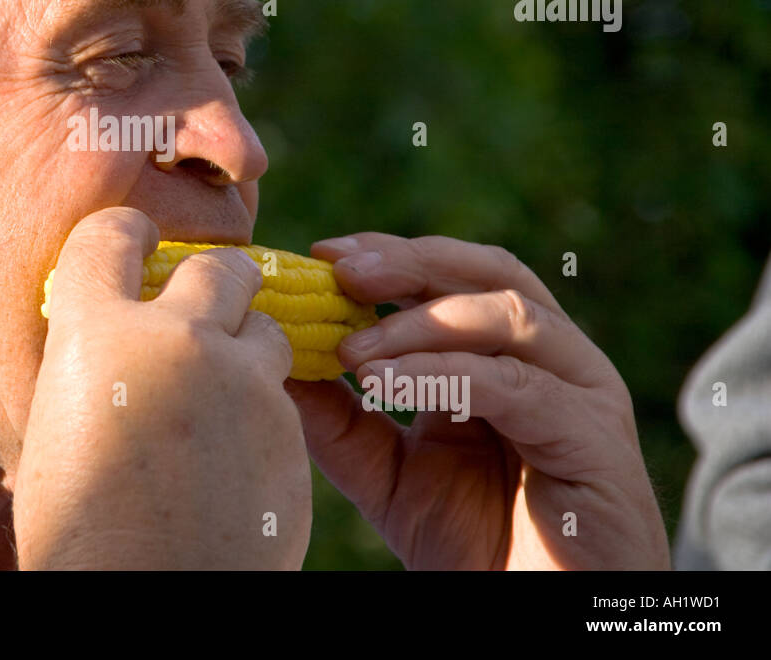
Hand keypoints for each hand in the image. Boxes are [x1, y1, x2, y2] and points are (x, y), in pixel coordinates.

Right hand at [13, 207, 311, 568]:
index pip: (112, 236)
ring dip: (248, 349)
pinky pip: (282, 399)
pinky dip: (263, 415)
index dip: (125, 235)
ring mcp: (241, 383)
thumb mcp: (58, 425)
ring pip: (266, 331)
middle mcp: (175, 339)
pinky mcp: (288, 431)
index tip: (136, 240)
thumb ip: (94, 362)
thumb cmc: (76, 527)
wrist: (144, 599)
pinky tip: (236, 458)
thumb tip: (112, 338)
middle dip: (221, 278)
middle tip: (211, 300)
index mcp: (97, 332)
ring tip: (225, 392)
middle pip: (221, 266)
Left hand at [285, 233, 669, 569]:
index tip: (323, 256)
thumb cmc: (475, 546)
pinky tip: (386, 385)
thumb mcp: (387, 475)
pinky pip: (518, 385)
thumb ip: (340, 421)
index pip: (452, 276)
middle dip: (408, 262)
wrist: (532, 618)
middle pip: (487, 274)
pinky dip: (448, 374)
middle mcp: (551, 362)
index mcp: (504, 358)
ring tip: (353, 353)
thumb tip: (276, 360)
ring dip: (421, 322)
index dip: (389, 254)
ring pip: (508, 315)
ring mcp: (582, 395)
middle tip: (340, 272)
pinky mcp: (596, 440)